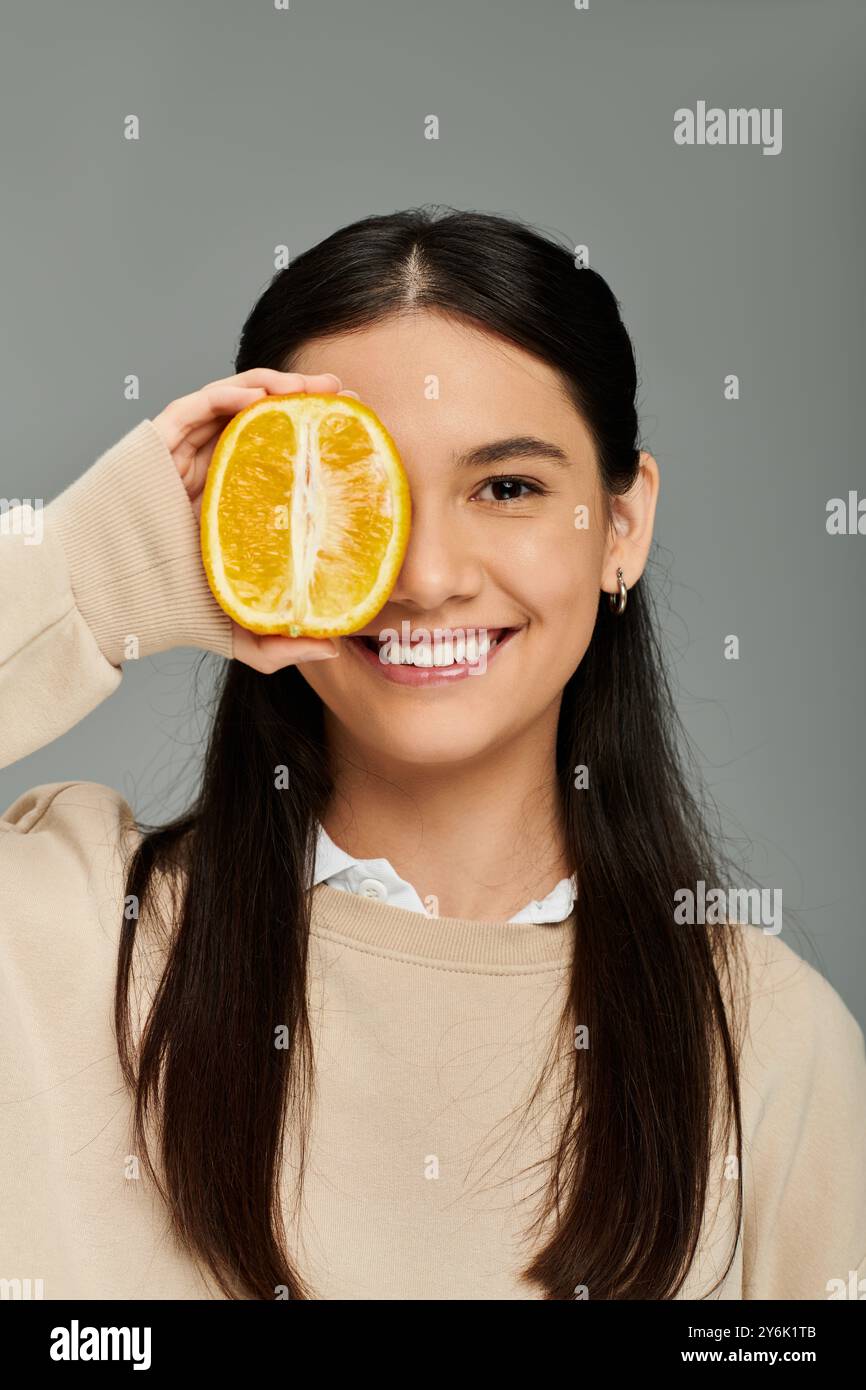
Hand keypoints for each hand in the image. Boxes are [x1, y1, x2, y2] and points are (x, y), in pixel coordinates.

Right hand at [152, 369, 357, 671]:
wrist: (102, 600)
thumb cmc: (164, 610)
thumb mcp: (236, 633)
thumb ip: (280, 645)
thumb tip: (333, 649)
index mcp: (234, 506)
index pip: (281, 464)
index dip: (317, 447)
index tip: (358, 441)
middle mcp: (212, 474)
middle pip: (265, 425)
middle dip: (306, 406)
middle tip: (347, 399)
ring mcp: (186, 456)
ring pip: (236, 406)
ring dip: (278, 388)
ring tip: (317, 388)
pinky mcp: (158, 442)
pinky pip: (199, 405)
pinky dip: (232, 394)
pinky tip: (266, 397)